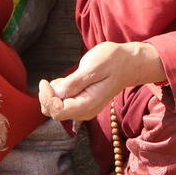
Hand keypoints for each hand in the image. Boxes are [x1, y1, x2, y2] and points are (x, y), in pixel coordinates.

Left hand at [38, 42, 166, 122]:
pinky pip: (63, 102)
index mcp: (87, 105)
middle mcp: (84, 111)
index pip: (56, 112)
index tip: (45, 81)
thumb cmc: (114, 61)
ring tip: (66, 78)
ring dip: (54, 94)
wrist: (130, 63)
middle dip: (48, 96)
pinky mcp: (82, 103)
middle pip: (53, 112)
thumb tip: (55, 94)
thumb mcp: (93, 67)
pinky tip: (69, 81)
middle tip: (52, 79)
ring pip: (56, 108)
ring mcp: (83, 108)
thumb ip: (74, 83)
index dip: (47, 97)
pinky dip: (59, 92)